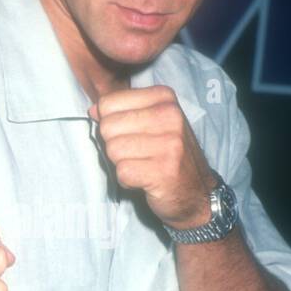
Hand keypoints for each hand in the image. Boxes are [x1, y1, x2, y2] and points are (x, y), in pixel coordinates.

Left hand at [88, 86, 218, 229]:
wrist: (196, 192)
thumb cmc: (168, 155)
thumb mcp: (151, 123)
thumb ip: (122, 112)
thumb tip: (93, 110)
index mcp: (164, 98)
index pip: (109, 103)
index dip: (111, 123)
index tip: (132, 134)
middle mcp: (170, 116)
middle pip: (108, 126)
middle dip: (115, 145)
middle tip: (137, 154)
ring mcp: (169, 144)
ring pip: (113, 150)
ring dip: (122, 164)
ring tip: (143, 166)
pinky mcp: (163, 171)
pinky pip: (122, 172)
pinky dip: (127, 180)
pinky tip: (145, 179)